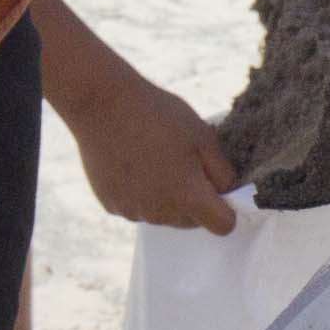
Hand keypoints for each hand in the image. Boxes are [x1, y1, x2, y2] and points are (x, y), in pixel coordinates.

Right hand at [56, 68, 240, 234]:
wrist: (101, 104)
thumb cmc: (156, 115)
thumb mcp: (202, 136)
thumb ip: (222, 171)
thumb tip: (228, 192)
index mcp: (188, 196)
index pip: (222, 225)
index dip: (227, 208)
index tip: (218, 187)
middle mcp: (160, 213)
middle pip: (192, 221)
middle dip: (195, 199)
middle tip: (183, 162)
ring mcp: (133, 211)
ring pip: (163, 215)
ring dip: (166, 197)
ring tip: (154, 158)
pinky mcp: (111, 206)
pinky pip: (137, 207)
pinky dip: (140, 193)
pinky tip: (132, 163)